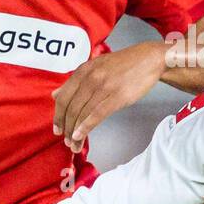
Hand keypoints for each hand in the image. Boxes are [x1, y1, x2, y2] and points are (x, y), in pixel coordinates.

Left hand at [52, 42, 167, 152]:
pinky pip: (97, 115)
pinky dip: (86, 127)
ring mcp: (104, 87)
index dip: (58, 115)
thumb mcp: (95, 67)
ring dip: (75, 132)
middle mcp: (90, 78)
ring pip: (82, 113)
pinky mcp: (117, 97)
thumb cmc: (123, 64)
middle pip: (71, 107)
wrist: (149, 59)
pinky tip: (80, 136)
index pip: (63, 97)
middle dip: (65, 127)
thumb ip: (75, 81)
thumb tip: (55, 95)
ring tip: (74, 144)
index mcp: (83, 70)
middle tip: (65, 139)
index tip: (57, 128)